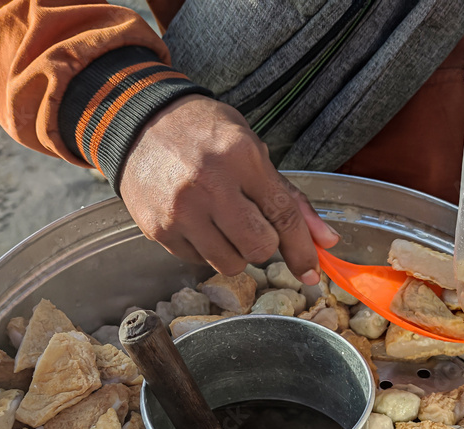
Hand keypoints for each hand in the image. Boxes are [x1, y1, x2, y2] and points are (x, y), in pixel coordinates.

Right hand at [119, 94, 338, 282]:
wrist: (138, 122)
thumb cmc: (202, 133)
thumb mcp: (250, 148)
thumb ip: (288, 196)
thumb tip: (325, 241)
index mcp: (240, 157)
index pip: (283, 215)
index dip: (302, 249)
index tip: (312, 271)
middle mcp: (209, 185)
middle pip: (259, 247)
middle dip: (264, 245)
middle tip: (251, 225)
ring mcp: (181, 211)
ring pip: (229, 263)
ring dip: (234, 251)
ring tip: (221, 222)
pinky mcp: (158, 229)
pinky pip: (198, 261)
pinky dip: (205, 249)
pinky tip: (196, 221)